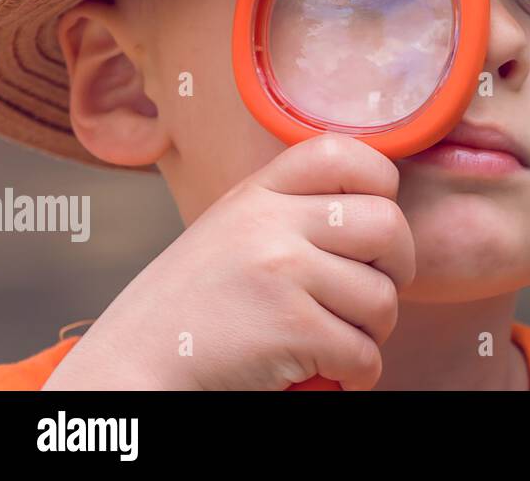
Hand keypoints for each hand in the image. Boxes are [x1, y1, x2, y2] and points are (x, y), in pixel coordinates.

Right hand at [42, 133, 415, 389]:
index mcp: (258, 191)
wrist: (133, 365)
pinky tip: (334, 375)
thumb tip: (382, 202)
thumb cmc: (195, 304)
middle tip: (375, 290)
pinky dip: (359, 374)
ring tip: (341, 338)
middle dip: (397, 267)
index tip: (372, 226)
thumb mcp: (234, 228)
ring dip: (373, 331)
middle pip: (388, 225)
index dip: (381, 187)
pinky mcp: (291, 327)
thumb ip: (293, 207)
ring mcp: (282, 272)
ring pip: (382, 298)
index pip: (346, 154)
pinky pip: (363, 352)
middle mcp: (271, 222)